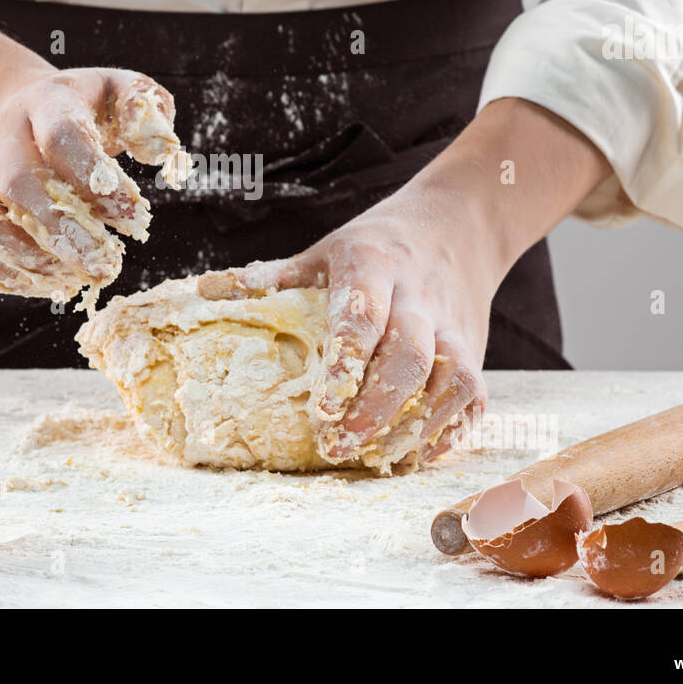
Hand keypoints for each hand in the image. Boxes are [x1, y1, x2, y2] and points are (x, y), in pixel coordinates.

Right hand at [0, 68, 183, 300]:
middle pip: (20, 186)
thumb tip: (158, 150)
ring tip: (80, 278)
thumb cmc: (80, 109)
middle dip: (66, 233)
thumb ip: (145, 109)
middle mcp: (3, 134)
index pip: (62, 138)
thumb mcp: (118, 90)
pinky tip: (55, 282)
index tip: (135, 216)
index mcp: (45, 101)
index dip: (97, 181)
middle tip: (107, 266)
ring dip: (37, 259)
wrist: (10, 107)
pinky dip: (14, 272)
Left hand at [212, 97, 611, 467]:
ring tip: (376, 459)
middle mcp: (420, 297)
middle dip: (376, 407)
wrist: (456, 224)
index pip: (363, 316)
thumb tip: (207, 291)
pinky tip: (415, 454)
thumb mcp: (324, 250)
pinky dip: (449, 430)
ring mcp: (454, 327)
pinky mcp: (475, 352)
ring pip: (450, 379)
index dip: (345, 362)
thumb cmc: (376, 246)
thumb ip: (274, 276)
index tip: (324, 406)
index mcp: (374, 266)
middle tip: (339, 445)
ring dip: (415, 425)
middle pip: (410, 356)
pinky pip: (473, 396)